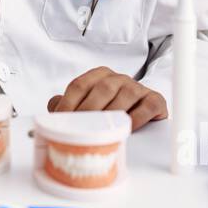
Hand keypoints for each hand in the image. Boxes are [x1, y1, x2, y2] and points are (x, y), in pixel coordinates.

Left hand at [48, 67, 167, 131]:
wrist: (143, 115)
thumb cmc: (110, 111)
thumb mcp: (87, 105)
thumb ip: (68, 104)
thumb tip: (53, 107)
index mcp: (98, 76)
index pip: (79, 85)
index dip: (68, 104)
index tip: (61, 122)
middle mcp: (118, 78)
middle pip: (101, 89)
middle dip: (89, 111)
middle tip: (80, 130)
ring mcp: (138, 87)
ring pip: (125, 95)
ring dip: (112, 114)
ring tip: (102, 132)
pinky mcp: (155, 100)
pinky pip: (147, 106)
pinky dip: (137, 118)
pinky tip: (127, 129)